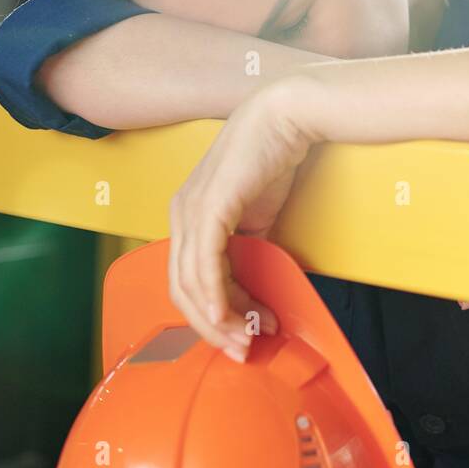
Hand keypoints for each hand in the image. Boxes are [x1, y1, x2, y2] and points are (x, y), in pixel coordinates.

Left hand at [167, 81, 313, 362]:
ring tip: (249, 337)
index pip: (187, 280)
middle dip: (212, 328)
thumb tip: (259, 293)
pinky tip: (233, 315)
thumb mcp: (259, 217)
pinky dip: (217, 296)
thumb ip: (251, 251)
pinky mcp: (208, 208)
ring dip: (219, 319)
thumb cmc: (275, 159)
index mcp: (188, 215)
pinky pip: (204, 265)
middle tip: (243, 350)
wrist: (288, 118)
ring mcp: (190, 210)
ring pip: (190, 284)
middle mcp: (180, 214)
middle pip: (181, 290)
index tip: (244, 335)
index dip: (212, 316)